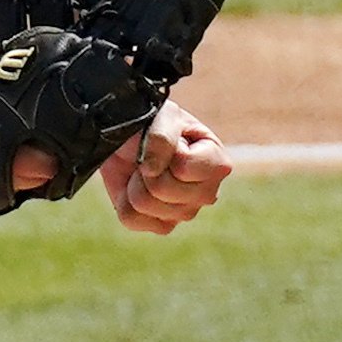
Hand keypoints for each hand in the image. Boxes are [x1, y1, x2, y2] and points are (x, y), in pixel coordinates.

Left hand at [100, 101, 230, 234]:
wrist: (129, 138)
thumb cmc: (155, 123)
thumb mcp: (162, 116)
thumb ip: (162, 138)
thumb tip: (152, 171)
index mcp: (217, 163)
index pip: (183, 169)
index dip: (165, 152)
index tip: (168, 140)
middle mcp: (207, 193)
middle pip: (163, 189)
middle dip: (147, 168)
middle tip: (151, 156)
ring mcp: (186, 213)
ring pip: (144, 204)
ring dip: (134, 181)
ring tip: (143, 168)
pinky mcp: (162, 226)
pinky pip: (131, 218)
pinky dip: (124, 198)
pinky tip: (136, 185)